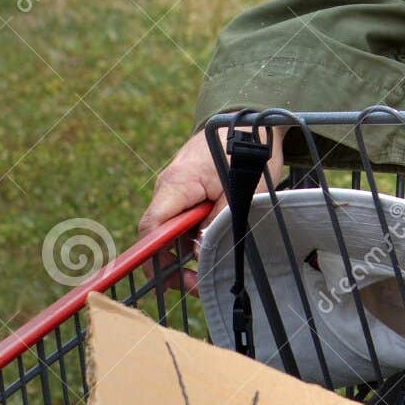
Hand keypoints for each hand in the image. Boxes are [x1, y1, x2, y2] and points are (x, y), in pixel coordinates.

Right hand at [138, 124, 285, 292]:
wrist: (252, 120)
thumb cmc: (248, 150)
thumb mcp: (240, 192)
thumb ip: (218, 223)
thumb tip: (200, 254)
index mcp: (176, 184)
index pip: (152, 226)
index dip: (154, 257)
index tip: (169, 280)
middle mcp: (170, 187)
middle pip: (160, 233)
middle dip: (174, 262)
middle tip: (197, 284)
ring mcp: (178, 189)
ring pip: (174, 228)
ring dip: (187, 251)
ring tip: (210, 270)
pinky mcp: (189, 190)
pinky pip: (185, 219)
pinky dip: (195, 235)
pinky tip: (213, 248)